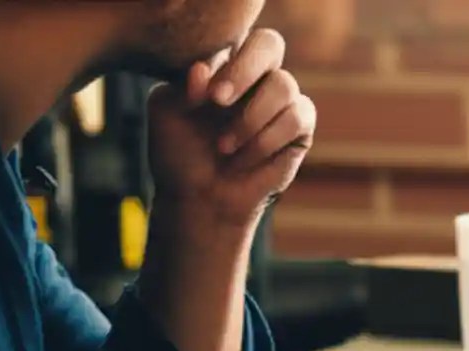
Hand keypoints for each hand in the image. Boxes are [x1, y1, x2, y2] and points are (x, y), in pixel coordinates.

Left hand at [147, 28, 316, 232]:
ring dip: (250, 119)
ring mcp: (280, 100)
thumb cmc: (181, 152)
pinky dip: (268, 139)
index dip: (225, 60)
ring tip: (225, 147)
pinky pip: (297, 117)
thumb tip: (202, 70)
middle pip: (270, 44)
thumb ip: (181, 87)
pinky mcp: (300, 127)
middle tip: (219, 103)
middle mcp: (256, 76)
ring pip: (284, 85)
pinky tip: (247, 157)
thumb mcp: (168, 114)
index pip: (236, 35)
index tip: (207, 96)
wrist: (201, 197)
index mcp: (224, 63)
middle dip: (245, 71)